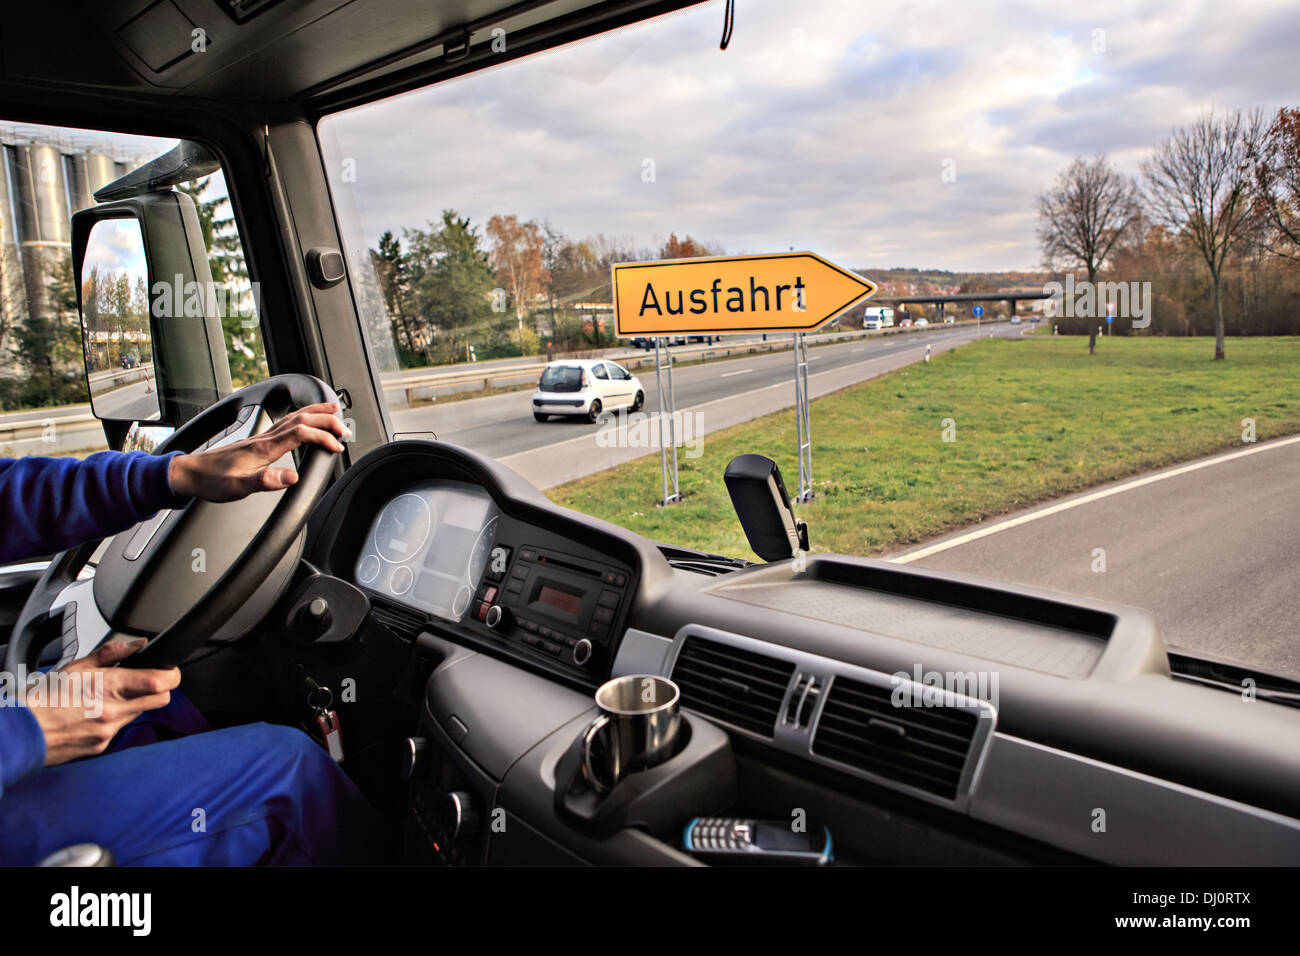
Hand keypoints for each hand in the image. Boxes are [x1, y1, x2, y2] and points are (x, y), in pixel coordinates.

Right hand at [29, 639, 179, 766]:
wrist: (20, 733)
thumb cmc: (40, 699)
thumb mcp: (74, 666)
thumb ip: (110, 654)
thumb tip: (137, 645)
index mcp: (109, 687)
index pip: (161, 682)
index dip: (171, 674)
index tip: (168, 669)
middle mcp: (114, 712)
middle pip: (161, 700)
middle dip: (159, 689)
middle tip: (145, 681)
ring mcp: (109, 731)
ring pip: (140, 714)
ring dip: (134, 704)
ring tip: (108, 697)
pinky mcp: (101, 746)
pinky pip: (120, 729)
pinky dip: (115, 720)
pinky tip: (95, 714)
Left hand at [168, 401, 350, 502]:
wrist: (190, 474)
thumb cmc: (212, 481)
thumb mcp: (237, 487)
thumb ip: (264, 481)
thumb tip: (291, 477)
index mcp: (263, 448)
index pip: (300, 434)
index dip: (322, 437)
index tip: (337, 446)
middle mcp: (264, 438)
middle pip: (301, 420)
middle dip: (326, 420)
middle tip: (345, 428)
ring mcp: (261, 437)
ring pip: (294, 417)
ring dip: (316, 413)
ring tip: (333, 412)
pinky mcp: (258, 441)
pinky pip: (286, 423)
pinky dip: (302, 418)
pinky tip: (305, 422)